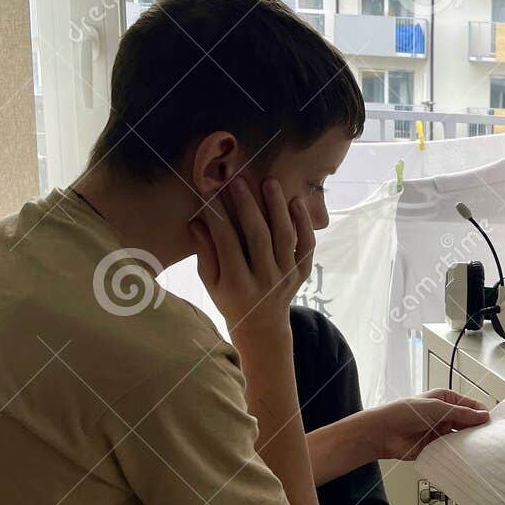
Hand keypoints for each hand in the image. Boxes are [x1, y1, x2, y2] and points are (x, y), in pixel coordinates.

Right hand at [192, 176, 314, 335]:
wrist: (263, 324)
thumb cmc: (229, 297)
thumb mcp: (211, 281)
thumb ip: (205, 253)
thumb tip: (197, 221)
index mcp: (237, 284)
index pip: (226, 243)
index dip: (217, 215)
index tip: (209, 191)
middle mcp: (265, 280)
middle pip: (258, 236)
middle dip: (247, 205)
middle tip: (237, 179)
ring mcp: (287, 276)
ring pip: (285, 237)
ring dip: (277, 207)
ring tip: (269, 182)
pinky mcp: (303, 272)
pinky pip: (307, 245)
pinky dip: (304, 223)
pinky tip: (295, 201)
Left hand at [367, 389, 489, 459]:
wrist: (384, 432)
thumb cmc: (404, 412)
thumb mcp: (436, 408)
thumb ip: (461, 413)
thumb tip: (483, 415)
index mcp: (446, 399)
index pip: (471, 405)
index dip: (481, 413)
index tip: (492, 422)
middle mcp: (445, 415)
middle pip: (468, 422)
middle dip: (477, 429)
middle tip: (489, 437)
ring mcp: (441, 432)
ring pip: (461, 437)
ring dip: (468, 442)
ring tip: (480, 447)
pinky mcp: (436, 447)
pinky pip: (452, 450)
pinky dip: (458, 453)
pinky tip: (466, 455)